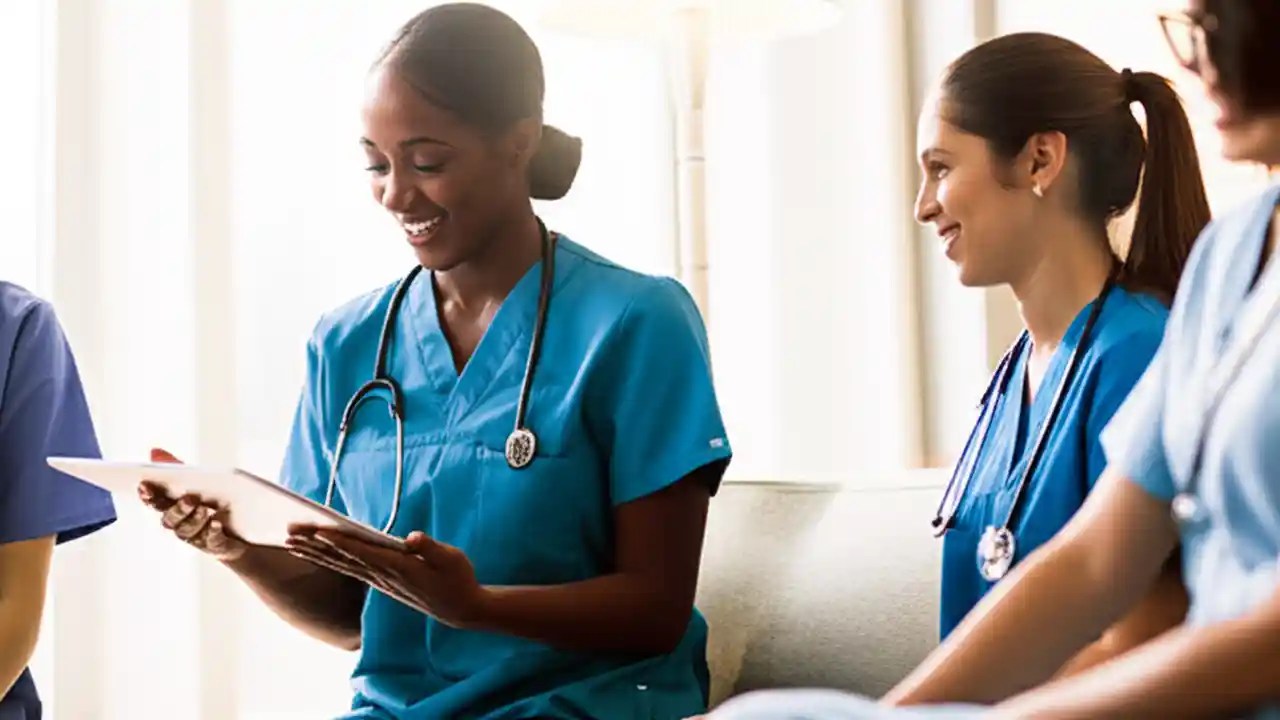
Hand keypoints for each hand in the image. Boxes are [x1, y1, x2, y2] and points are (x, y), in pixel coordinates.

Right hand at [137, 448, 246, 561]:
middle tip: (189, 498)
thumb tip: (154, 451)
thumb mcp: (200, 480)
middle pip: (171, 520)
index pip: (156, 502)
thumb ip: (177, 467)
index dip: (148, 495)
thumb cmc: (216, 501)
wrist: (246, 529)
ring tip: (205, 509)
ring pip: (189, 532)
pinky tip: (217, 523)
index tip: (143, 483)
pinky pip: (212, 542)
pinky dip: (212, 532)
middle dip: (177, 509)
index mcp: (174, 507)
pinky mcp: (217, 546)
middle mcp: (182, 525)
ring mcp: (198, 537)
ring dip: (195, 519)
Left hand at [285, 529, 486, 627]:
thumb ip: (430, 547)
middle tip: (289, 533)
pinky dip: (329, 560)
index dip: (340, 541)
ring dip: (315, 554)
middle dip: (315, 545)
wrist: (460, 609)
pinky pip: (348, 569)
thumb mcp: (451, 558)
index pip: (363, 551)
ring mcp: (380, 580)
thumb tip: (413, 538)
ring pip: (341, 565)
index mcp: (399, 566)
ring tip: (291, 543)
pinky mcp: (381, 582)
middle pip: (342, 558)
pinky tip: (316, 554)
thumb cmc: (458, 578)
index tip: (318, 530)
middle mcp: (384, 575)